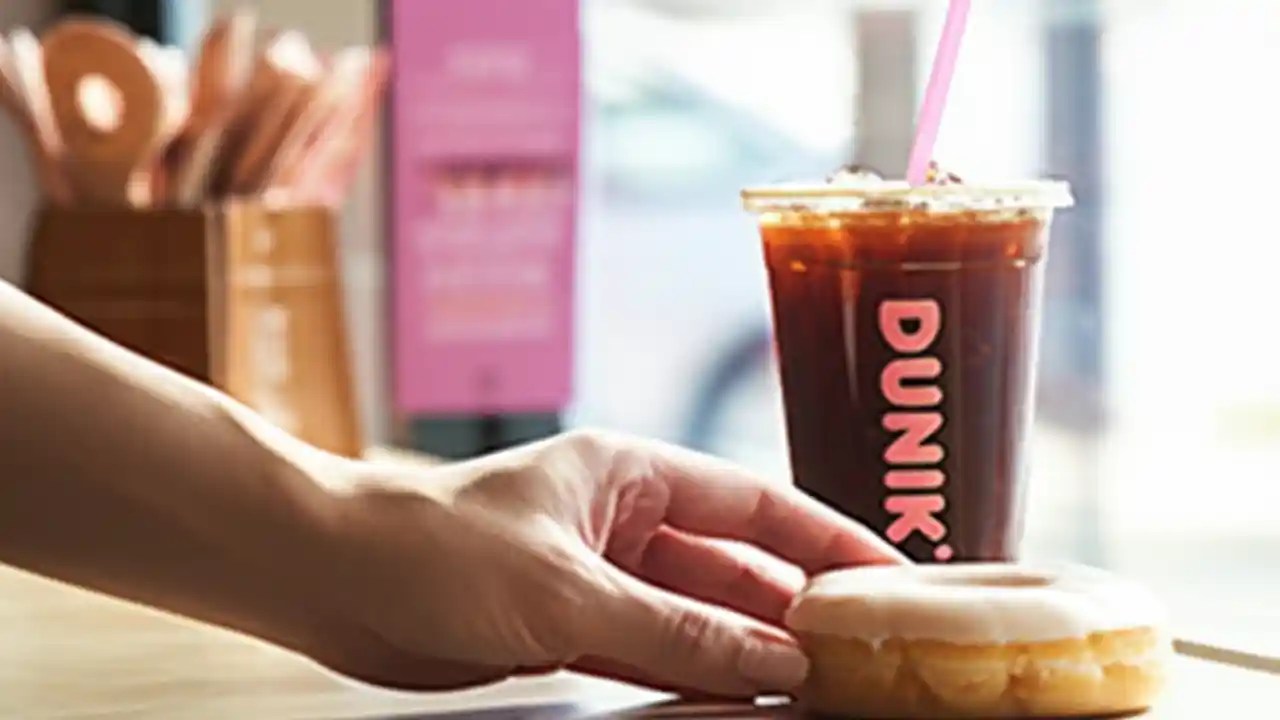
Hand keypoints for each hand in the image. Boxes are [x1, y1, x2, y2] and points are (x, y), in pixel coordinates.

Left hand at [307, 430, 902, 696]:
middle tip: (864, 658)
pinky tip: (740, 708)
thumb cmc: (434, 544)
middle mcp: (624, 521)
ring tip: (817, 692)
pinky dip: (692, 682)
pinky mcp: (568, 630)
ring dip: (746, 656)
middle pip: (734, 569)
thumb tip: (777, 662)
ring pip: (697, 620)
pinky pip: (652, 657)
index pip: (756, 502)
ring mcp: (599, 579)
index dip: (828, 538)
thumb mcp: (568, 590)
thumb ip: (677, 631)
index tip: (891, 577)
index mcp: (631, 472)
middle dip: (793, 612)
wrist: (329, 577)